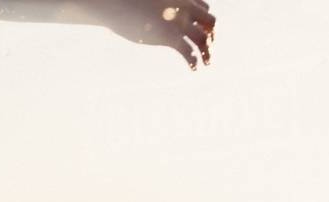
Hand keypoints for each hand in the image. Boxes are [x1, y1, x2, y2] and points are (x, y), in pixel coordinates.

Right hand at [97, 0, 216, 69]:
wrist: (117, 2)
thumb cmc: (127, 0)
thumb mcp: (148, 0)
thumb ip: (156, 6)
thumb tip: (149, 11)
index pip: (204, 8)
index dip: (205, 21)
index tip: (202, 32)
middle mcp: (184, 8)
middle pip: (210, 22)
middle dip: (211, 35)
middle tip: (209, 46)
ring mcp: (178, 22)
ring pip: (202, 39)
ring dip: (207, 52)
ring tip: (207, 62)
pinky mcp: (169, 36)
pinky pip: (188, 51)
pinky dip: (193, 61)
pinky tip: (193, 68)